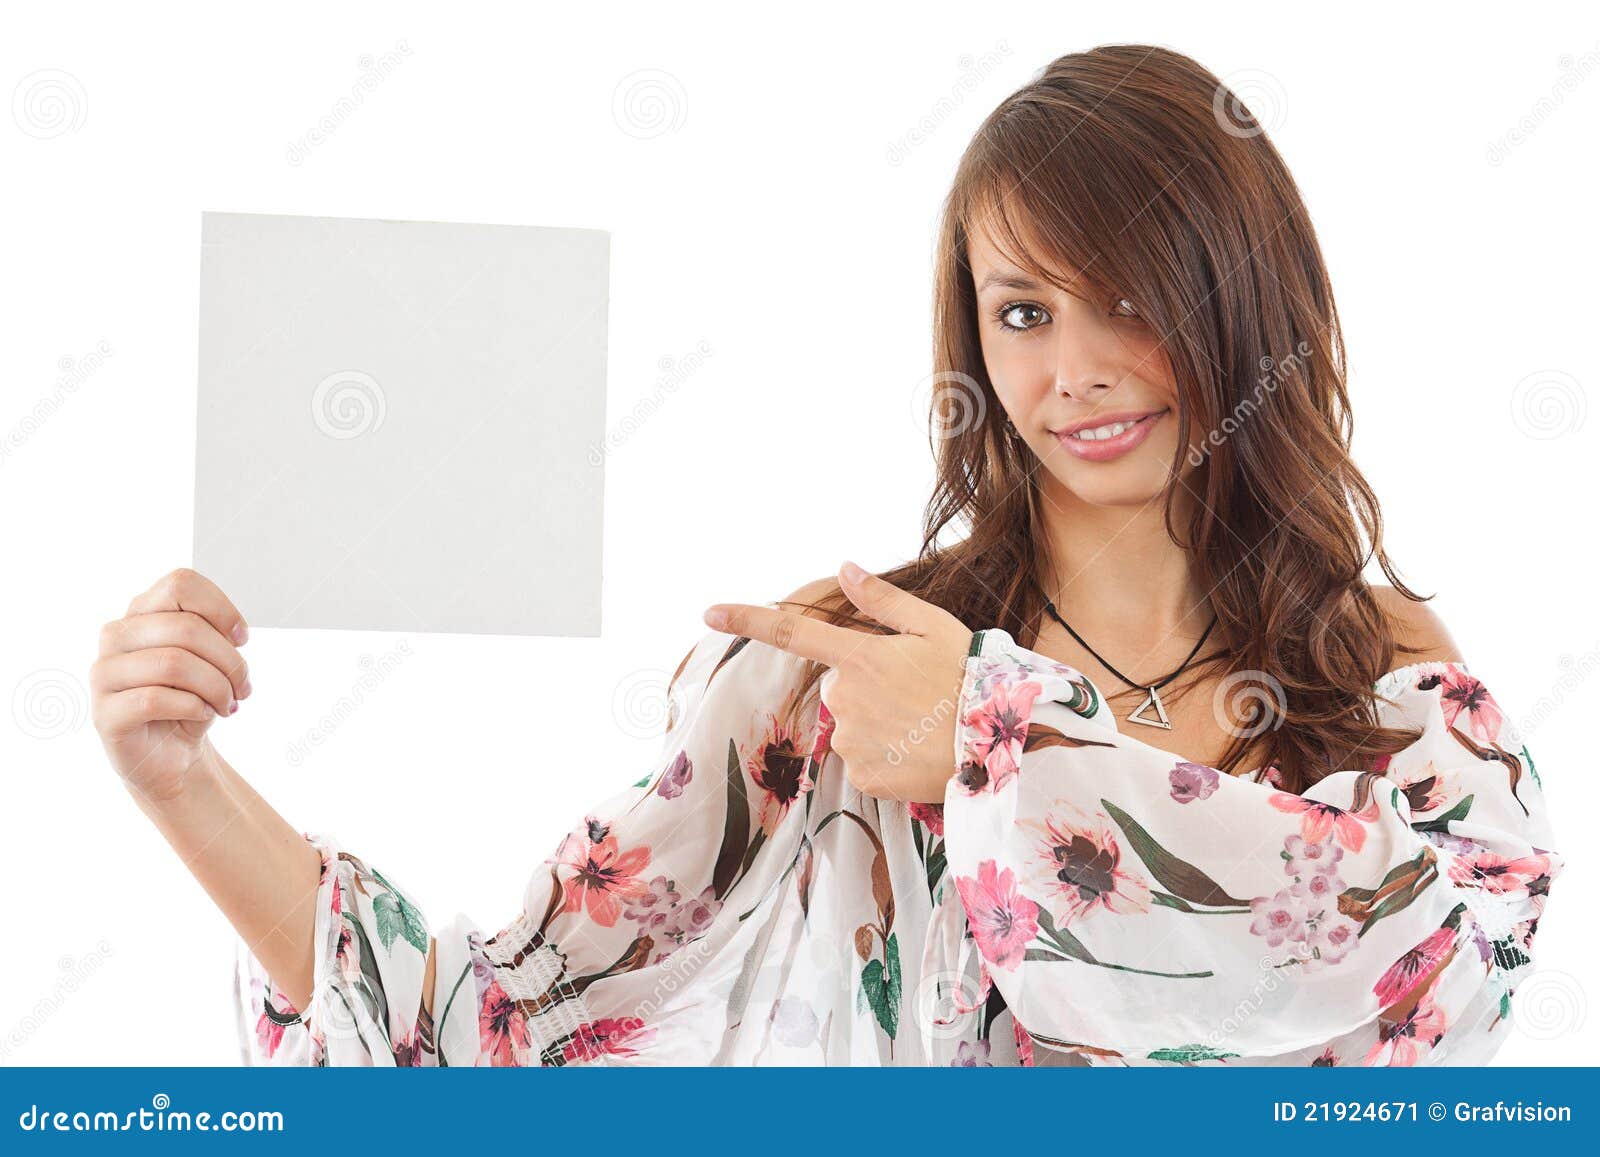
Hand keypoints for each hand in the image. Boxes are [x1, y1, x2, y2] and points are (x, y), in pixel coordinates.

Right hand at [91, 567, 251, 801]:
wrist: (173, 754)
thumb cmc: (192, 699)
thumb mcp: (210, 659)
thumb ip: (213, 633)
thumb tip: (233, 633)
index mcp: (142, 611)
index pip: (181, 584)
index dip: (222, 609)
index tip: (242, 639)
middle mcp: (116, 635)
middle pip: (185, 627)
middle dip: (229, 661)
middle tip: (242, 687)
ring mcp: (104, 673)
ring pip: (173, 663)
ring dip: (216, 687)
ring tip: (228, 704)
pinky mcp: (104, 713)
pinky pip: (154, 699)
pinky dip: (193, 707)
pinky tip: (203, 714)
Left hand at [703, 561, 971, 802]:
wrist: (997, 744)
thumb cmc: (970, 678)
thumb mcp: (934, 626)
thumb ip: (884, 600)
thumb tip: (845, 568)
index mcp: (860, 655)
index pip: (792, 632)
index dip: (746, 620)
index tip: (709, 611)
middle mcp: (845, 697)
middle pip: (840, 688)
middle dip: (868, 689)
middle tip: (915, 695)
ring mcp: (850, 739)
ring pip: (851, 726)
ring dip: (878, 725)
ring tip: (922, 726)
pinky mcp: (862, 774)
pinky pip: (863, 761)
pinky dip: (885, 757)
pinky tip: (916, 752)